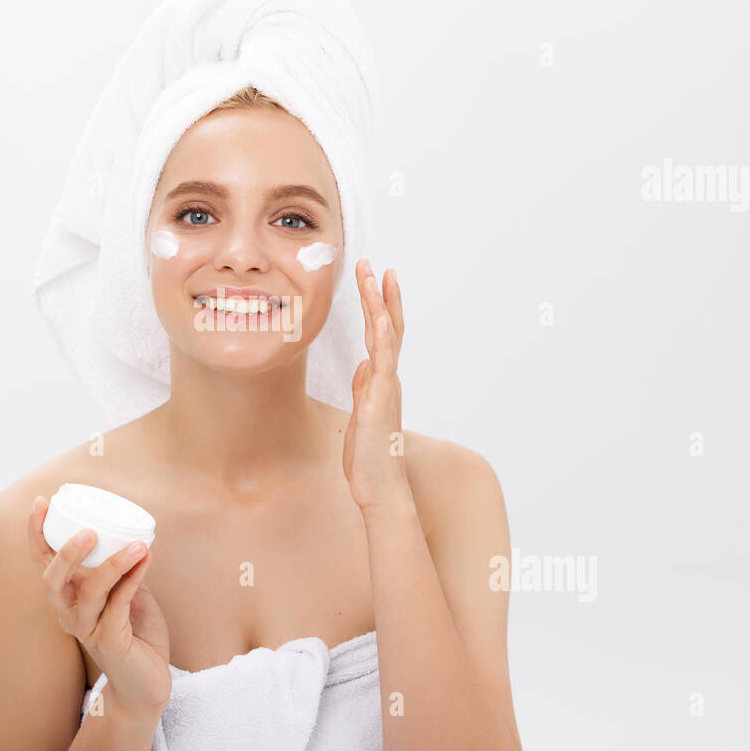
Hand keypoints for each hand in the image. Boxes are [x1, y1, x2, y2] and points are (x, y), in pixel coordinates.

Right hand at [28, 496, 171, 716]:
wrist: (147, 683)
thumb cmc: (135, 635)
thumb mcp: (128, 594)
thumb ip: (124, 571)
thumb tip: (133, 539)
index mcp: (69, 598)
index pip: (44, 562)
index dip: (37, 533)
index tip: (42, 501)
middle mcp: (70, 614)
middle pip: (52, 580)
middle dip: (66, 552)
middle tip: (88, 531)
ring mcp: (88, 630)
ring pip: (90, 592)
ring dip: (114, 563)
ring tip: (136, 544)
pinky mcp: (110, 643)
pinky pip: (120, 604)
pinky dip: (133, 578)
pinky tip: (145, 560)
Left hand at [343, 258, 412, 513]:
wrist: (378, 486)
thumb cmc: (367, 457)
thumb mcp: (360, 415)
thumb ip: (364, 388)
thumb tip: (362, 365)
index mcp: (380, 381)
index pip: (382, 335)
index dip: (379, 305)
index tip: (375, 278)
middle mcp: (387, 378)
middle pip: (389, 326)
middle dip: (381, 294)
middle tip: (374, 264)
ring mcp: (386, 385)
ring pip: (387, 336)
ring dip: (381, 304)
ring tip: (377, 275)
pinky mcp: (381, 397)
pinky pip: (385, 361)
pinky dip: (385, 336)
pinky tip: (382, 315)